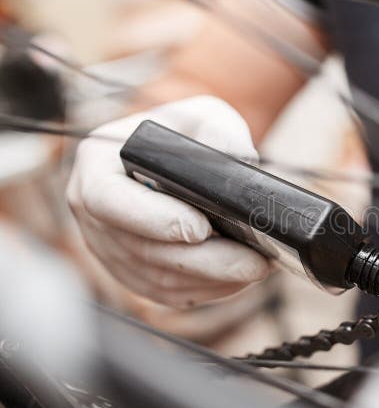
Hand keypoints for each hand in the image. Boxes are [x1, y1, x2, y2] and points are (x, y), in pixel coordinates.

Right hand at [68, 96, 271, 307]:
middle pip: (144, 251)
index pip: (110, 202)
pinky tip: (239, 279)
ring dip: (213, 279)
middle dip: (206, 261)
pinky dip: (206, 289)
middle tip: (255, 262)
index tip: (200, 229)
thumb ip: (220, 134)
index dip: (154, 220)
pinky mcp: (130, 272)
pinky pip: (166, 292)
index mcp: (97, 166)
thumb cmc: (185, 134)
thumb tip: (241, 162)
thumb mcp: (203, 115)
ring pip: (159, 279)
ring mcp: (108, 248)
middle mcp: (91, 212)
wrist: (176, 157)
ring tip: (258, 268)